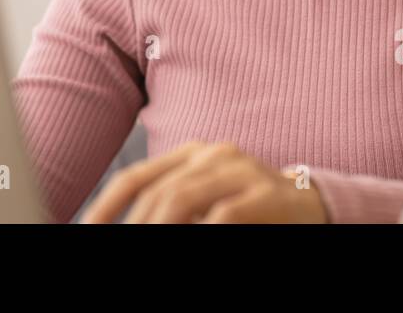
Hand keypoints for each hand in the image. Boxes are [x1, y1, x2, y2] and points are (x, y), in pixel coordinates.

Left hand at [79, 140, 328, 222]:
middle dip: (134, 225)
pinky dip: (203, 231)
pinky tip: (195, 240)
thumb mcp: (206, 203)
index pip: (137, 177)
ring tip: (145, 245)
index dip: (106, 206)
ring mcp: (242, 171)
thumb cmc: (249, 209)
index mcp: (193, 155)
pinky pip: (224, 214)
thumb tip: (128, 225)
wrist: (314, 207)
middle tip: (120, 247)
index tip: (88, 230)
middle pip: (157, 191)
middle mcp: (214, 154)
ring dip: (158, 228)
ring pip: (182, 197)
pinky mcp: (267, 195)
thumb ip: (173, 209)